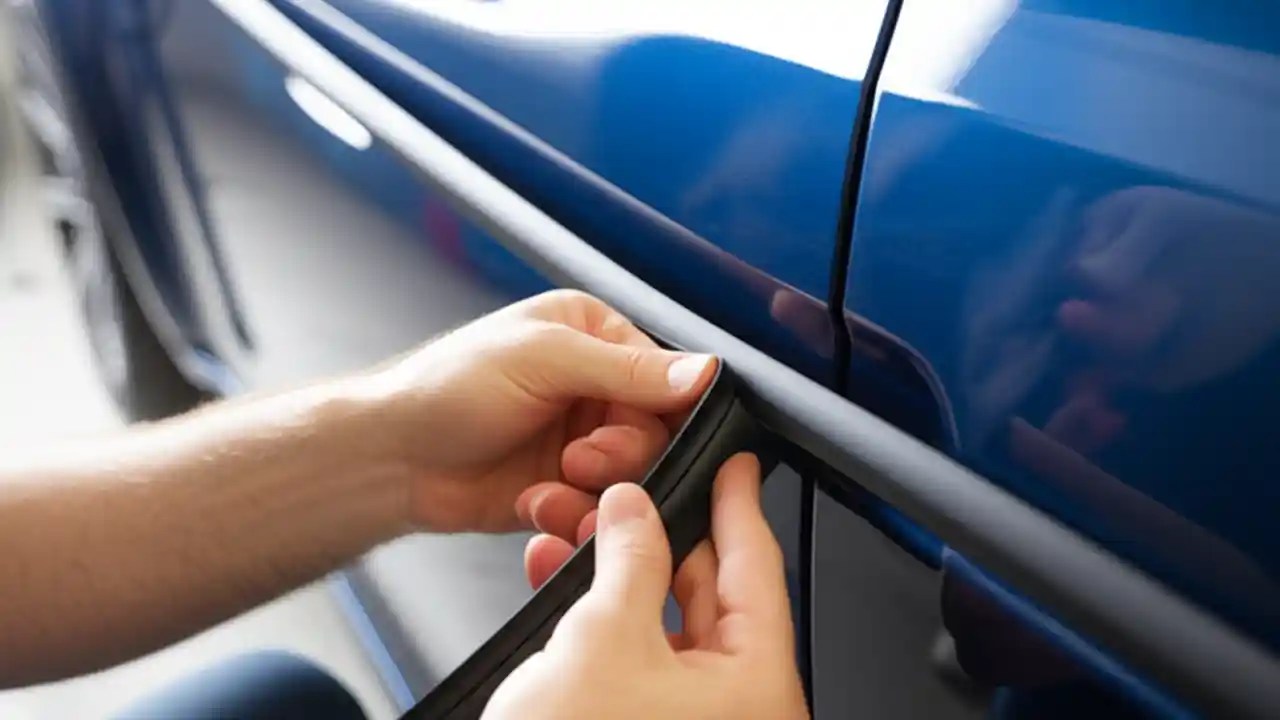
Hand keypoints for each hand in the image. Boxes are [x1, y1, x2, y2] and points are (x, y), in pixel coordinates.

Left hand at [362, 290, 715, 532]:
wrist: (391, 459)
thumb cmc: (448, 388)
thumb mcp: (543, 360)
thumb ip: (628, 370)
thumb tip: (705, 370)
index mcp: (593, 334)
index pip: (665, 375)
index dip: (659, 412)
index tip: (622, 429)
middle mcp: (593, 384)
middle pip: (657, 431)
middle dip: (621, 454)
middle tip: (580, 459)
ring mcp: (581, 438)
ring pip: (634, 475)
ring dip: (596, 488)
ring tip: (553, 483)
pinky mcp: (566, 486)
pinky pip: (601, 507)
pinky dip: (575, 513)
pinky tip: (539, 504)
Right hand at [486, 453, 808, 719]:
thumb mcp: (602, 639)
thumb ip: (628, 559)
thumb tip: (634, 509)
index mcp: (756, 689)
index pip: (760, 569)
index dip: (739, 504)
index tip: (736, 462)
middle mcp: (738, 711)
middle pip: (715, 596)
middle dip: (662, 537)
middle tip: (639, 491)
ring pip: (667, 626)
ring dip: (622, 576)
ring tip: (585, 533)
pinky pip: (638, 661)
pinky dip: (604, 623)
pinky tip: (566, 587)